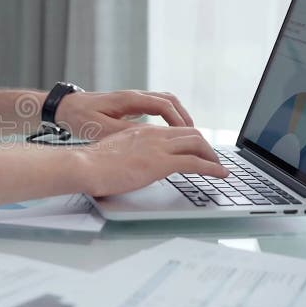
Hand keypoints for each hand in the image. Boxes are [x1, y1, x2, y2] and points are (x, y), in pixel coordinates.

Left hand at [56, 90, 193, 139]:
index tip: (187, 134)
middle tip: (195, 136)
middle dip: (184, 117)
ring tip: (187, 135)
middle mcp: (133, 96)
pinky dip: (167, 117)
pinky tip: (169, 134)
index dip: (178, 119)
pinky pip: (155, 108)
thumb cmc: (79, 117)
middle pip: (169, 100)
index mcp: (128, 99)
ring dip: (177, 116)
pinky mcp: (129, 106)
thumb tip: (148, 138)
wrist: (63, 107)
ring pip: (164, 102)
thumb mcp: (101, 128)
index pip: (163, 104)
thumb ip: (124, 132)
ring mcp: (132, 100)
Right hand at [72, 126, 228, 196]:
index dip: (189, 141)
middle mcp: (153, 135)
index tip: (196, 151)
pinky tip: (221, 174)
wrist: (85, 165)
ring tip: (220, 169)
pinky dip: (213, 168)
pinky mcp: (161, 163)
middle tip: (212, 160)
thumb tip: (135, 164)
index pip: (174, 132)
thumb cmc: (92, 164)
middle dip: (206, 147)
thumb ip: (129, 154)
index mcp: (142, 132)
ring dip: (212, 156)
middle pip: (191, 134)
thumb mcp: (114, 152)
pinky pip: (195, 163)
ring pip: (197, 144)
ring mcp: (158, 147)